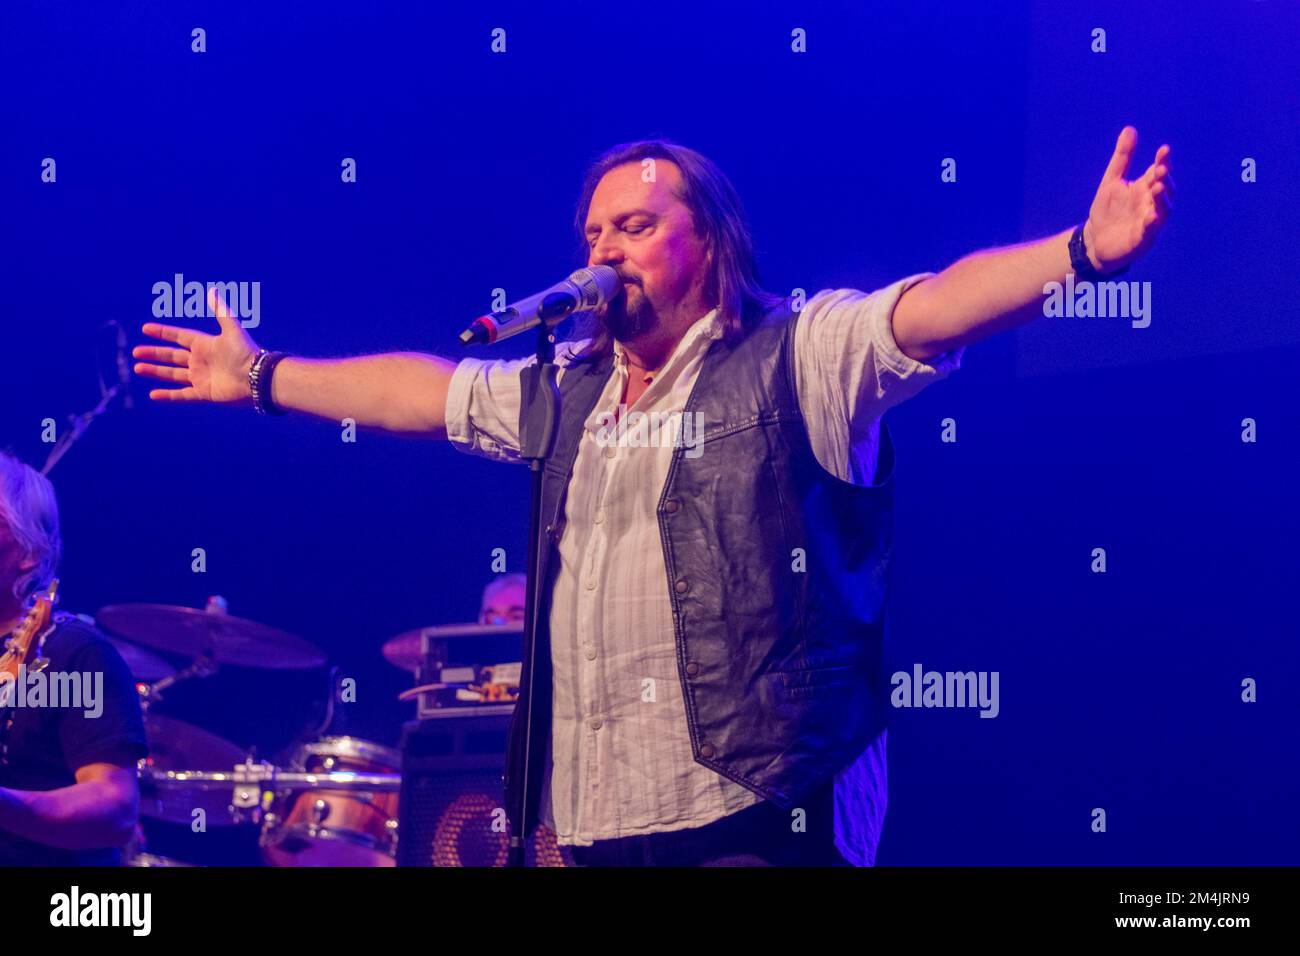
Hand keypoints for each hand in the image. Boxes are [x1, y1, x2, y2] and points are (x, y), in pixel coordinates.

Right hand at [134, 287, 260, 404]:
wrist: (256, 378)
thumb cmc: (245, 352)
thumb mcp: (232, 328)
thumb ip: (221, 310)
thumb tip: (212, 290)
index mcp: (205, 345)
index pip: (179, 337)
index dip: (163, 333)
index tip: (146, 329)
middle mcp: (201, 361)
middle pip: (172, 356)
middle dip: (154, 353)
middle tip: (135, 352)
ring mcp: (202, 378)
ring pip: (173, 374)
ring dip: (156, 372)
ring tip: (138, 368)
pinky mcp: (204, 393)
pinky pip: (182, 395)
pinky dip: (168, 395)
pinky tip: (153, 395)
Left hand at [1083, 126, 1173, 272]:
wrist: (1094, 241)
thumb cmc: (1107, 211)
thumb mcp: (1112, 181)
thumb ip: (1122, 158)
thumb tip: (1129, 129)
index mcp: (1145, 188)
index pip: (1158, 171)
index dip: (1163, 161)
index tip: (1164, 149)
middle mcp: (1152, 203)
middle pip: (1165, 189)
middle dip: (1165, 179)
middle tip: (1161, 168)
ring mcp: (1150, 221)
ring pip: (1163, 209)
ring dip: (1163, 199)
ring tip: (1158, 188)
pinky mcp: (1143, 239)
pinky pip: (1151, 230)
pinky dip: (1152, 223)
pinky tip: (1151, 216)